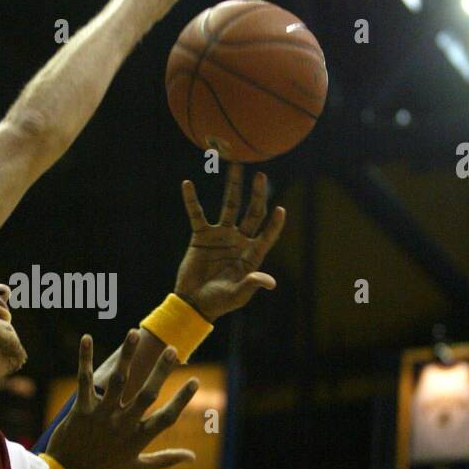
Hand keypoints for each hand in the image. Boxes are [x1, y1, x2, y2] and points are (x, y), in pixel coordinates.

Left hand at [46, 331, 197, 468]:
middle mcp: (122, 425)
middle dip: (161, 372)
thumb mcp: (137, 468)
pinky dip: (85, 359)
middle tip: (173, 349)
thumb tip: (193, 457)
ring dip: (126, 356)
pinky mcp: (81, 409)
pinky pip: (84, 380)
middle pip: (146, 395)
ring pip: (118, 381)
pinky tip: (87, 338)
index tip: (195, 380)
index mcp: (138, 437)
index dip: (182, 400)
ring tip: (133, 333)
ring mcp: (101, 416)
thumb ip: (165, 459)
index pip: (167, 418)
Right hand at [174, 166, 285, 321]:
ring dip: (233, 187)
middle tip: (261, 175)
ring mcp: (221, 235)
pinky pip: (197, 214)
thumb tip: (269, 281)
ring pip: (229, 206)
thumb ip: (252, 284)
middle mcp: (239, 240)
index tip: (281, 209)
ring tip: (236, 166)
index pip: (267, 234)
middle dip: (258, 194)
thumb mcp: (238, 295)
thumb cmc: (219, 301)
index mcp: (252, 254)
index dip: (275, 224)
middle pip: (252, 212)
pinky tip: (187, 184)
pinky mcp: (201, 235)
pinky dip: (191, 200)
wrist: (194, 302)